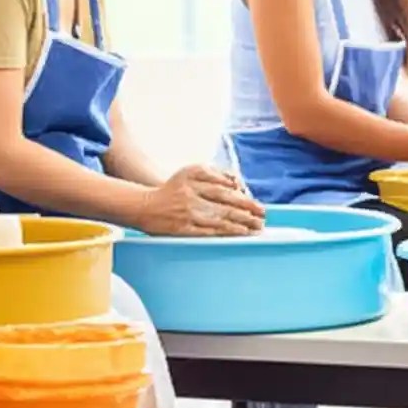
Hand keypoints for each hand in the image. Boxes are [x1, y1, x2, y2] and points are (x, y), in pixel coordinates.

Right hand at [139, 165, 265, 236]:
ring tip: (257, 227)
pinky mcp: (184, 228)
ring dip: (242, 223)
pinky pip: (210, 231)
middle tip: (263, 215)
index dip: (242, 197)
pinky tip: (240, 233)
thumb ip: (212, 174)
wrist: (144, 206)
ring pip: (221, 218)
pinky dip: (228, 232)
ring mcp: (187, 212)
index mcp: (191, 178)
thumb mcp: (188, 173)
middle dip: (247, 210)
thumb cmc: (171, 190)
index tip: (256, 205)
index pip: (223, 188)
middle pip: (225, 202)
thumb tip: (236, 184)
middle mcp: (190, 194)